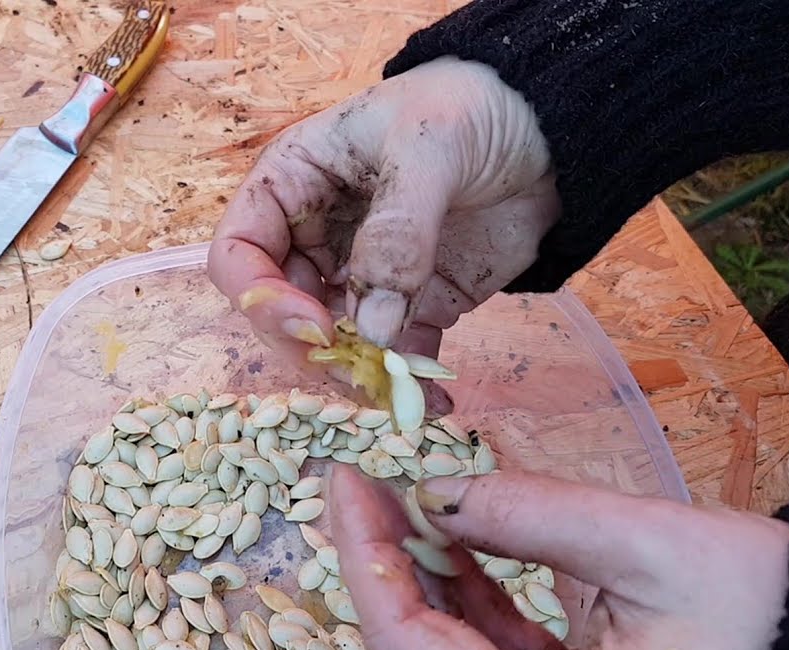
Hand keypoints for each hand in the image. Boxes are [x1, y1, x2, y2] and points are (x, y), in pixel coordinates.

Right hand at [207, 56, 558, 362]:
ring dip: (358, 375)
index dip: (261, 295)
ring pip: (333, 343)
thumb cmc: (469, 108)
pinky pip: (397, 353)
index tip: (311, 324)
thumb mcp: (427, 148)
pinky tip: (436, 403)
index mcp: (292, 184)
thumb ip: (396, 232)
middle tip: (357, 372)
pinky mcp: (412, 304)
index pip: (239, 252)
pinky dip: (410, 382)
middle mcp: (314, 237)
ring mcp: (362, 276)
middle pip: (280, 312)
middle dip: (310, 348)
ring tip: (399, 393)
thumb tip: (370, 325)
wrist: (548, 125)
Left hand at [329, 466, 788, 649]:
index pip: (412, 648)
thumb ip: (533, 515)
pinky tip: (450, 528)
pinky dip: (468, 584)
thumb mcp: (652, 551)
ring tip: (399, 493)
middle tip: (364, 477)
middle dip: (387, 555)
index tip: (348, 481)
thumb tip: (437, 491)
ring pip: (450, 644)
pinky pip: (490, 644)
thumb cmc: (769, 626)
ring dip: (423, 566)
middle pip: (418, 647)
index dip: (368, 559)